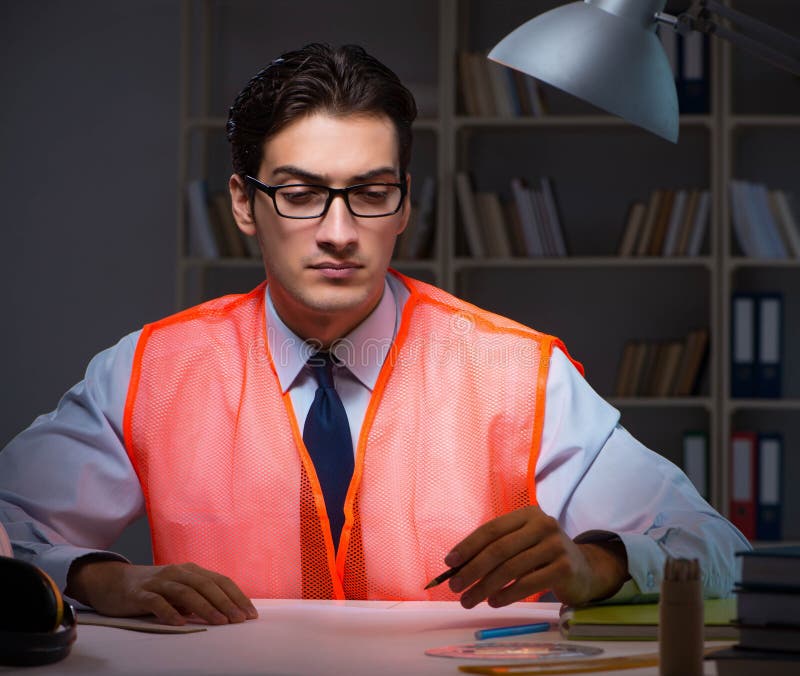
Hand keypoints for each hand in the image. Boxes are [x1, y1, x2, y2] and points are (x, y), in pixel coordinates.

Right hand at [65, 559, 258, 625]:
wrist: (112, 582)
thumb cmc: (152, 589)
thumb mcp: (178, 590)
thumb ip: (197, 597)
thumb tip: (223, 612)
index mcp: (191, 570)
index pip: (220, 581)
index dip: (237, 596)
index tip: (250, 613)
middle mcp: (178, 572)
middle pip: (207, 585)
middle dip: (226, 603)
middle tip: (240, 620)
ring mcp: (159, 581)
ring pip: (186, 592)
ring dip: (205, 608)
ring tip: (220, 622)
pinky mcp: (140, 593)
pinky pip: (157, 601)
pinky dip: (170, 612)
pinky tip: (180, 623)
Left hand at [444, 506, 627, 608]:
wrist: (584, 570)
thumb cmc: (542, 556)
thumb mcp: (521, 544)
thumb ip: (495, 549)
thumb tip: (457, 567)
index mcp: (527, 514)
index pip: (491, 529)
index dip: (468, 545)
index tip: (449, 563)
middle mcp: (543, 524)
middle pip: (499, 549)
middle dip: (472, 570)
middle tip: (455, 587)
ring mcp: (555, 545)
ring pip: (511, 568)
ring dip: (485, 587)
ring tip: (469, 600)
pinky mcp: (564, 568)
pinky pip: (528, 584)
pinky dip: (507, 595)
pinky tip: (493, 602)